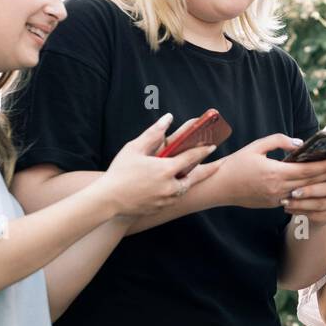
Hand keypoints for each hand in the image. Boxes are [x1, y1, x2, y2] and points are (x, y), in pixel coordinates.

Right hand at [100, 113, 222, 215]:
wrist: (107, 200)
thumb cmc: (119, 171)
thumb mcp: (134, 149)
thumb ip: (153, 133)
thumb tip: (168, 118)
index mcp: (166, 169)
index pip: (191, 158)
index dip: (203, 151)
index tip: (212, 146)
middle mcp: (170, 186)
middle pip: (194, 177)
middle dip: (206, 171)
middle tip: (217, 165)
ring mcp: (166, 199)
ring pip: (183, 189)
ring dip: (188, 181)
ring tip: (192, 174)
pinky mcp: (160, 207)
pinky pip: (173, 198)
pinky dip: (176, 191)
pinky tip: (174, 186)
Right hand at [208, 134, 325, 208]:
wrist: (219, 187)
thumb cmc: (236, 164)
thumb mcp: (257, 146)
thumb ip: (279, 141)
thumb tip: (299, 143)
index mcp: (275, 173)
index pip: (307, 170)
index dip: (325, 166)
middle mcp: (279, 189)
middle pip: (310, 182)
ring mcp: (276, 199)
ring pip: (304, 191)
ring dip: (319, 184)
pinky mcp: (273, 204)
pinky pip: (294, 197)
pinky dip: (305, 190)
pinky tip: (313, 184)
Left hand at [282, 159, 325, 225]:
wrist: (304, 206)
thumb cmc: (302, 180)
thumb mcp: (301, 167)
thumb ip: (304, 157)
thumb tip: (297, 145)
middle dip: (311, 190)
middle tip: (294, 192)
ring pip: (321, 203)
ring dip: (302, 203)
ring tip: (286, 202)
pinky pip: (315, 214)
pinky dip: (300, 211)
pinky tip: (288, 208)